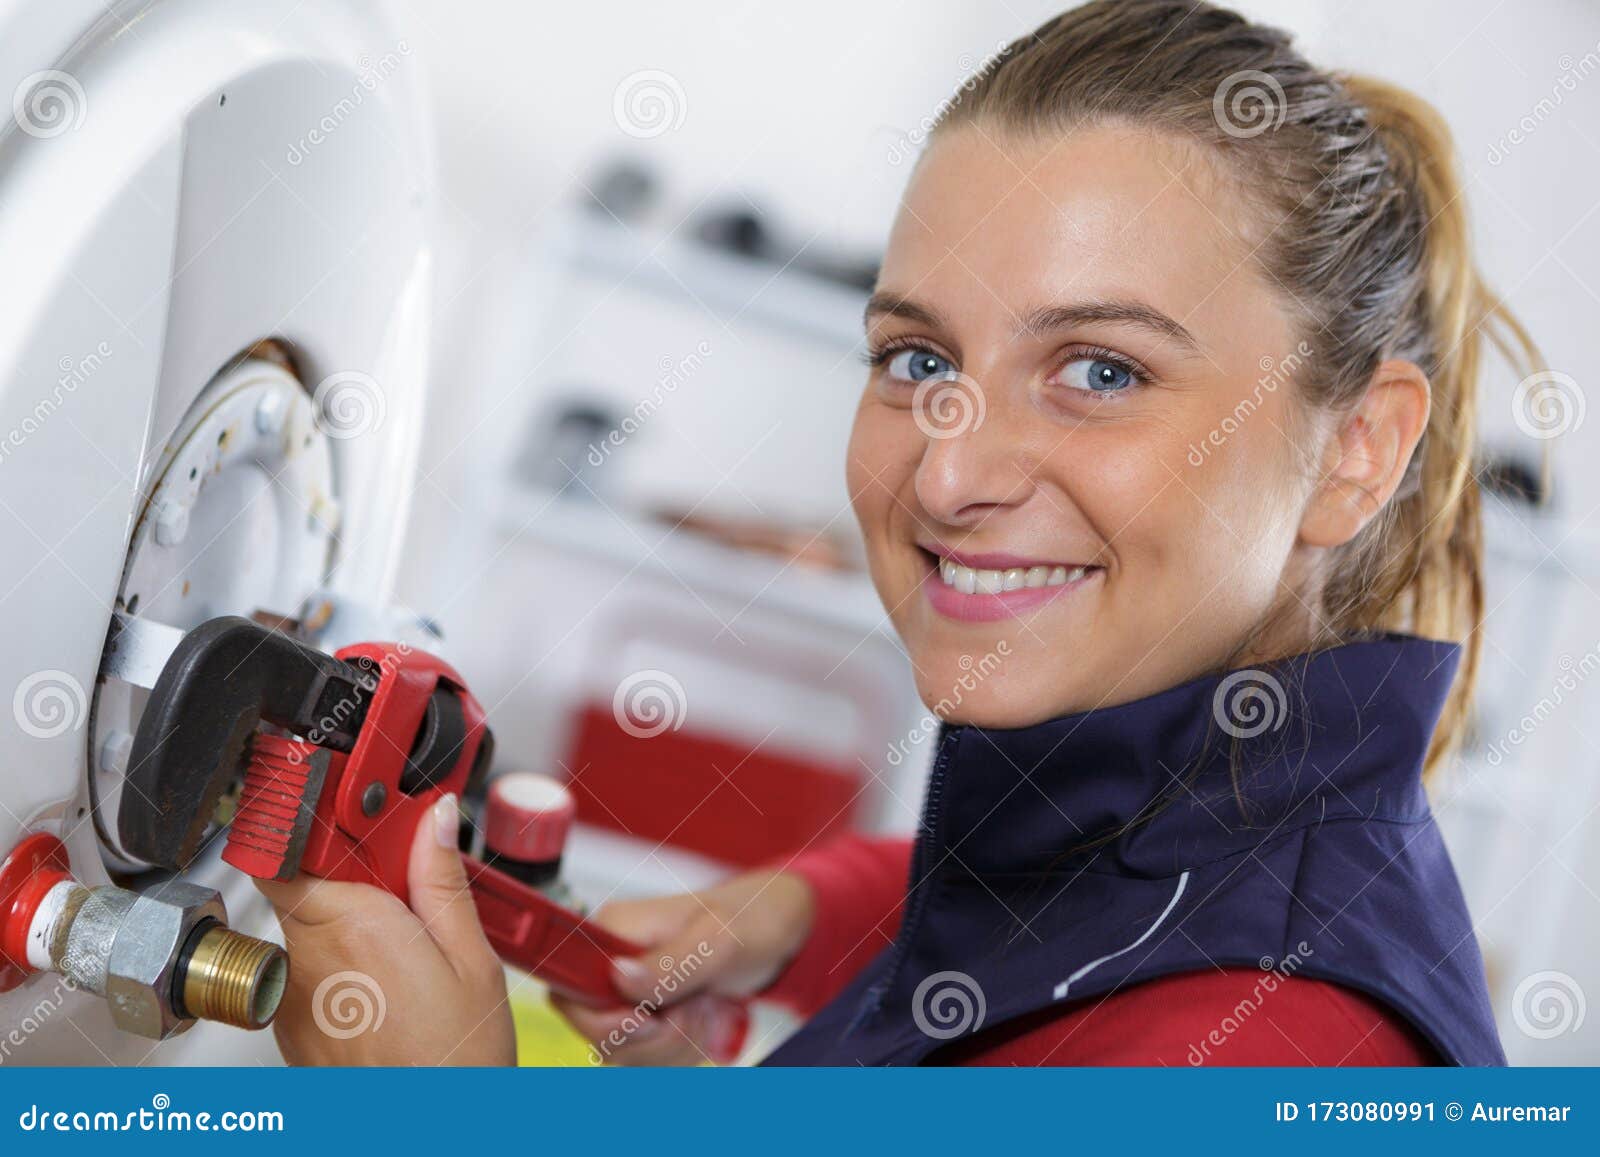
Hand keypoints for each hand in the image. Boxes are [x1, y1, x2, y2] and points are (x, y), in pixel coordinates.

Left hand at [256, 794, 516, 1065]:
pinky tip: (389, 986)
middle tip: (406, 881)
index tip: (352, 811)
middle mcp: (306, 959)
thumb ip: (441, 880)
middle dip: (350, 871)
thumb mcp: (470, 957)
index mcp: (349, 924)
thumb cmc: (454, 1062)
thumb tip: (432, 819)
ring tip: (407, 946)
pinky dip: (342, 966)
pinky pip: (309, 973)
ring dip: (348, 920)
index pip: (288, 846)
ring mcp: (293, 998)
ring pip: (308, 928)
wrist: (432, 1135)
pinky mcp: (292, 1029)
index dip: (315, 821)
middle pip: (305, 882)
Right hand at [553, 868, 814, 1064]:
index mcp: (612, 931)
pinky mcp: (646, 1020)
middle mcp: (609, 965)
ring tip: (705, 1005)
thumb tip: (618, 977)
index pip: (566, 988)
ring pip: (625, 1054)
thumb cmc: (746, 921)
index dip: (597, 1018)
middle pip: (596, 1032)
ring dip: (674, 1045)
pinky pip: (649, 1059)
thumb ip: (668, 963)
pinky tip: (703, 1018)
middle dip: (651, 1037)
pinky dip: (682, 1052)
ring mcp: (626, 996)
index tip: (646, 1020)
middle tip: (691, 1008)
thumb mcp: (716, 939)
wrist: (774, 934)